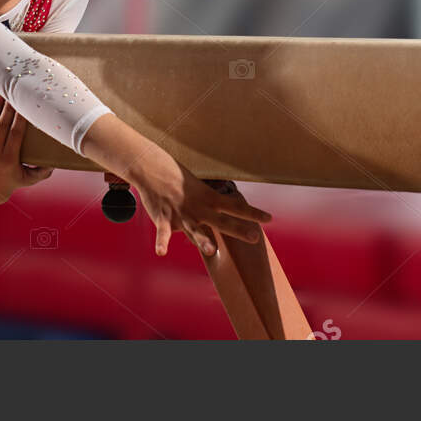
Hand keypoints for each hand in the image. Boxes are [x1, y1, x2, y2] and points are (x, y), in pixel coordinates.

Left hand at [0, 95, 53, 205]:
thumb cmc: (10, 182)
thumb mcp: (27, 180)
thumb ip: (42, 172)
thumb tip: (54, 162)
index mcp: (8, 160)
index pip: (15, 134)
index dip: (19, 118)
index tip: (24, 104)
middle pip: (1, 125)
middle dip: (8, 107)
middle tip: (13, 91)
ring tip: (0, 90)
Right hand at [127, 148, 271, 257]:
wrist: (151, 168)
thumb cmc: (176, 180)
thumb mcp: (197, 191)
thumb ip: (206, 211)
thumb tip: (212, 227)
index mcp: (208, 198)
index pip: (235, 206)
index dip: (252, 213)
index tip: (269, 218)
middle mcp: (198, 208)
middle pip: (222, 221)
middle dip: (238, 229)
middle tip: (254, 237)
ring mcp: (181, 214)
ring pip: (194, 229)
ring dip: (202, 240)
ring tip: (211, 251)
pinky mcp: (163, 218)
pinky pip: (163, 233)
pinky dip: (162, 242)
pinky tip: (162, 252)